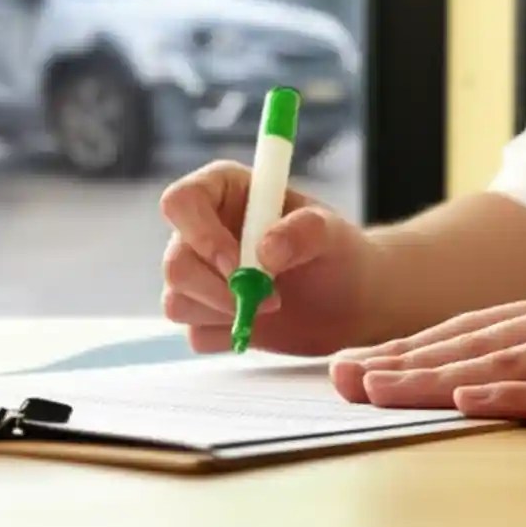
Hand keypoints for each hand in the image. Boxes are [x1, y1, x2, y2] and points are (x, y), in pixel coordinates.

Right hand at [159, 160, 374, 355]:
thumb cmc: (339, 252)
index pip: (181, 201)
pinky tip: (262, 324)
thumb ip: (302, 231)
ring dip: (225, 313)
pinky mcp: (206, 316)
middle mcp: (202, 230)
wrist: (350, 301)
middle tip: (271, 299)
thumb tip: (265, 251)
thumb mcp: (331, 232)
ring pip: (177, 302)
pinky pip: (195, 335)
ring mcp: (200, 275)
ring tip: (274, 305)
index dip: (200, 234)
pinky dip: (228, 335)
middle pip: (175, 262)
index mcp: (224, 191)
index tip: (237, 263)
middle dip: (217, 289)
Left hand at [331, 234, 525, 418]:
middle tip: (336, 375)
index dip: (416, 347)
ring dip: (434, 377)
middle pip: (473, 341)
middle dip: (401, 361)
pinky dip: (518, 396)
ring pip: (505, 360)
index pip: (479, 329)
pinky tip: (472, 403)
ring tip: (375, 388)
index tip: (364, 362)